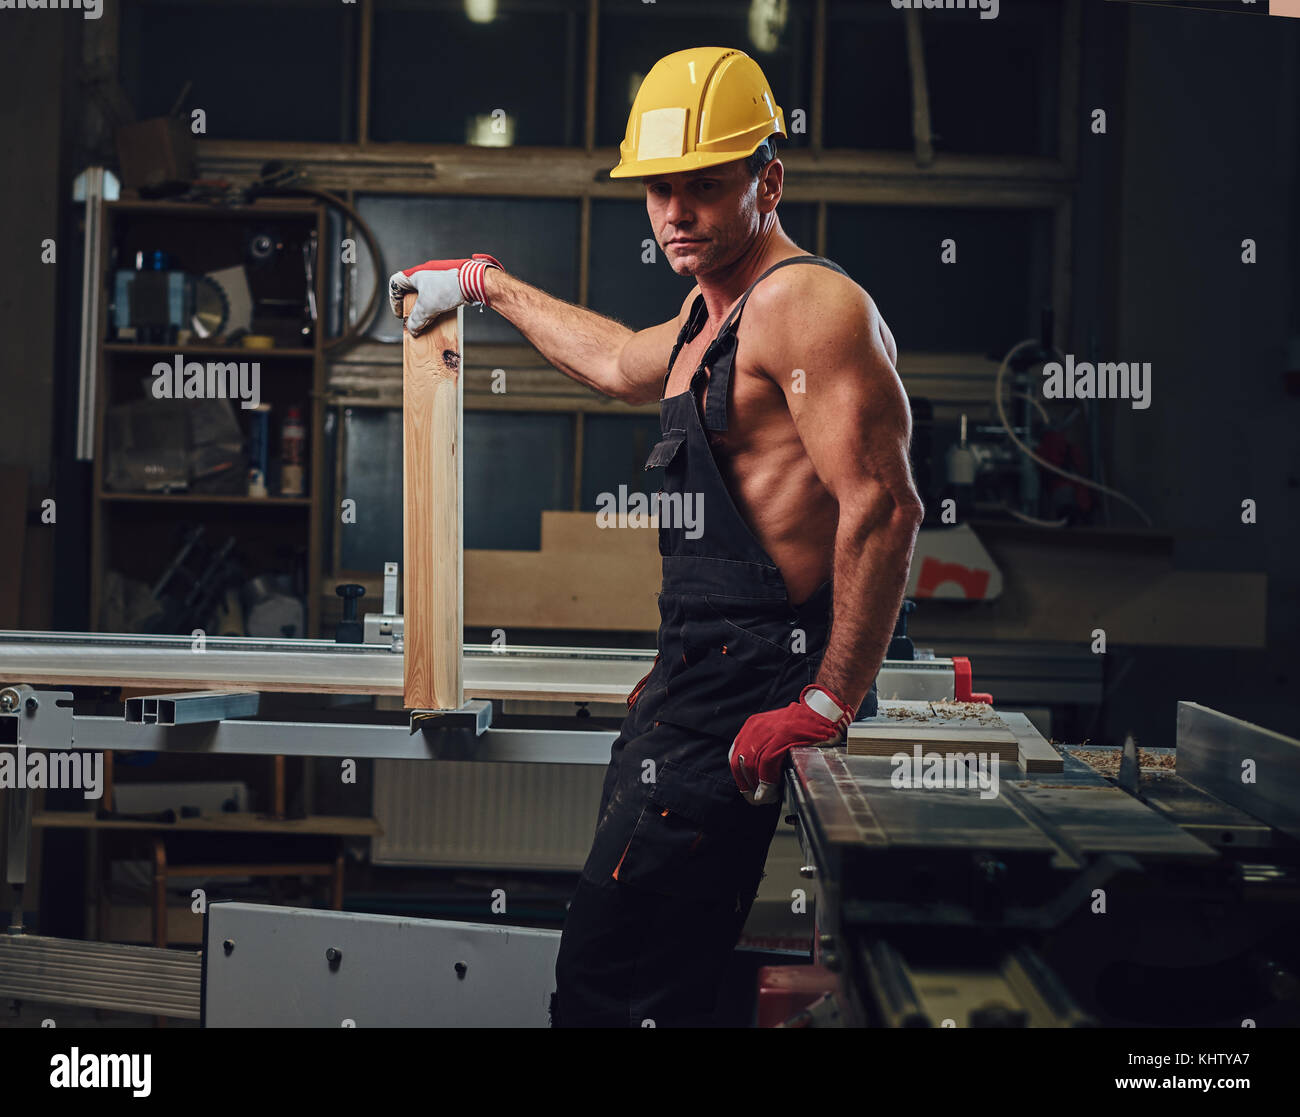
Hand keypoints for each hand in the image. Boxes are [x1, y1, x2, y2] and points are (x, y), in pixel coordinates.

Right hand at [388, 253, 501, 334]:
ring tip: (429, 319)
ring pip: (427, 294)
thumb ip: (416, 320)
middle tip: (414, 318)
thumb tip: (412, 329)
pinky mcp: (451, 282)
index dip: (394, 300)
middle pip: (412, 291)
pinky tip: (441, 315)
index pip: (396, 283)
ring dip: (426, 308)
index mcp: (416, 273)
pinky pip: (439, 295)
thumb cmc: (449, 288)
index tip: (401, 314)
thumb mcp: (427, 308)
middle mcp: (426, 272)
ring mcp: (439, 277)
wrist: (474, 282)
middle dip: (412, 307)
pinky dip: (438, 306)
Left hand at [728, 684, 854, 804]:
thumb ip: (765, 750)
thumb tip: (759, 780)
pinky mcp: (783, 736)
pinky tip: (773, 790)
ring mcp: (769, 730)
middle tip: (756, 799)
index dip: (740, 777)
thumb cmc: (805, 726)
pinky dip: (768, 781)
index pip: (735, 755)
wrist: (824, 711)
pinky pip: (767, 763)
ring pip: (751, 764)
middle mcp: (757, 727)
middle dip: (746, 785)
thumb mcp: (777, 734)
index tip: (748, 790)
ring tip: (767, 798)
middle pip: (739, 762)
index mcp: (753, 726)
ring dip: (757, 787)